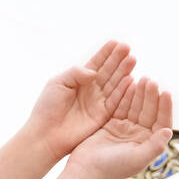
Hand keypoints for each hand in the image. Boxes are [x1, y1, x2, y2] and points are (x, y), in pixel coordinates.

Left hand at [26, 40, 136, 164]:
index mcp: (79, 80)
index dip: (106, 53)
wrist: (46, 134)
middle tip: (127, 48)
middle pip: (108, 72)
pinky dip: (124, 91)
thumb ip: (75, 73)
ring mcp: (98, 102)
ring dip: (123, 72)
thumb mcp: (58, 83)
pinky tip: (131, 80)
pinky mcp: (103, 116)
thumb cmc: (47, 108)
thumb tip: (94, 71)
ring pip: (114, 84)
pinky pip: (116, 101)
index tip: (116, 43)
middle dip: (118, 60)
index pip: (96, 63)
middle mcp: (91, 89)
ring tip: (132, 59)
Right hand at [65, 76, 173, 178]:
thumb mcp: (136, 159)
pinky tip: (128, 83)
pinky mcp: (112, 124)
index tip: (165, 92)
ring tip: (141, 78)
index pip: (161, 123)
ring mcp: (125, 129)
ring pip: (135, 107)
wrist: (84, 171)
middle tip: (150, 80)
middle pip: (149, 112)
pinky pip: (121, 106)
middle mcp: (139, 136)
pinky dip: (124, 95)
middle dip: (150, 96)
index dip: (164, 108)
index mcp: (148, 144)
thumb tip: (169, 131)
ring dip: (139, 93)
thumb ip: (154, 146)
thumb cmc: (111, 169)